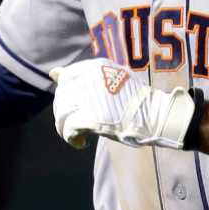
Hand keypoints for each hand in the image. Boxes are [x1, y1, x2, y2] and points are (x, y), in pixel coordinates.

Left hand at [51, 60, 196, 150]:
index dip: (67, 93)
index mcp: (96, 67)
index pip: (66, 77)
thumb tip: (52, 73)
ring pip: (61, 113)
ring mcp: (90, 98)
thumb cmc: (135, 99)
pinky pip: (68, 129)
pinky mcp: (91, 118)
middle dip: (65, 113)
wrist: (155, 115)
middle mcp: (90, 79)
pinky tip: (82, 142)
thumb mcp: (111, 77)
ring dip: (66, 127)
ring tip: (78, 134)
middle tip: (77, 123)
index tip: (75, 104)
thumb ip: (83, 75)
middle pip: (61, 97)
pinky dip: (72, 139)